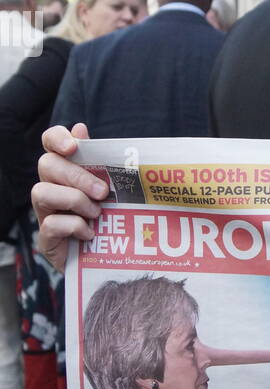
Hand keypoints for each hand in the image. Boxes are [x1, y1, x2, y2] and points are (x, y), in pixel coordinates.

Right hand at [32, 124, 106, 271]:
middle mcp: (50, 188)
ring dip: (73, 199)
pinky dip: (73, 226)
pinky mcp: (46, 238)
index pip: (50, 144)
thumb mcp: (109, 191)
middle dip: (76, 176)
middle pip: (47, 165)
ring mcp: (45, 213)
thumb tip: (81, 127)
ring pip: (41, 192)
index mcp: (66, 171)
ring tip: (96, 213)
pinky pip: (50, 224)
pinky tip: (89, 233)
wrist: (106, 261)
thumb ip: (98, 163)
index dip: (57, 138)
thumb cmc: (108, 220)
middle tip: (103, 191)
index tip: (73, 147)